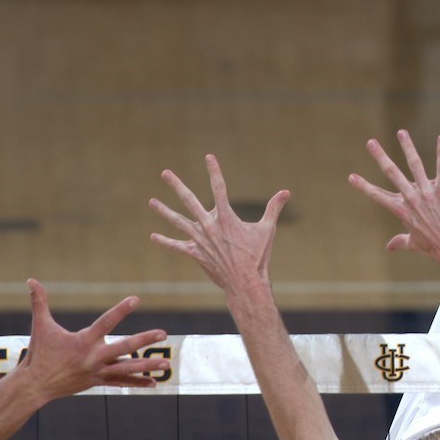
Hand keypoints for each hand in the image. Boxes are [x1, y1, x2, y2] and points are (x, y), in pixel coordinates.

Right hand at [16, 280, 167, 399]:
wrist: (36, 385)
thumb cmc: (39, 354)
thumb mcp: (40, 326)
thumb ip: (39, 302)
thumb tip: (30, 279)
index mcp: (84, 341)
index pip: (106, 322)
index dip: (121, 310)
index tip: (136, 299)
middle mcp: (94, 357)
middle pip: (124, 348)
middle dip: (144, 341)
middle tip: (163, 334)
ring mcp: (98, 372)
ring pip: (128, 369)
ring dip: (148, 366)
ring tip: (167, 363)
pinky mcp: (98, 382)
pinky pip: (122, 382)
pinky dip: (137, 382)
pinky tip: (154, 383)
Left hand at [149, 155, 290, 295]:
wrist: (245, 283)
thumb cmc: (258, 256)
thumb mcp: (267, 230)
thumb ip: (274, 208)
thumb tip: (286, 192)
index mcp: (226, 217)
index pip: (219, 187)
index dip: (214, 171)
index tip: (208, 157)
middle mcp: (209, 225)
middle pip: (189, 200)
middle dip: (176, 185)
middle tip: (165, 173)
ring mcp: (200, 240)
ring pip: (178, 221)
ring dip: (164, 211)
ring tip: (152, 202)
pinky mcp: (195, 254)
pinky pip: (176, 246)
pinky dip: (165, 242)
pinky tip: (153, 237)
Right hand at [349, 132, 439, 266]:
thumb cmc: (435, 247)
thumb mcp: (414, 244)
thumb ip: (400, 242)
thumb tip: (389, 247)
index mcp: (401, 211)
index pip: (378, 196)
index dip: (364, 186)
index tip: (351, 177)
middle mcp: (412, 199)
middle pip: (392, 173)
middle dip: (381, 156)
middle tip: (371, 142)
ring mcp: (427, 193)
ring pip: (415, 164)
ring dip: (408, 146)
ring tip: (401, 132)